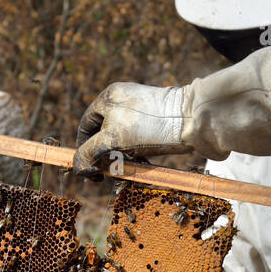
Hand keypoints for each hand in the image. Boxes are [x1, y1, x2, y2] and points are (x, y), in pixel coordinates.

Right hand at [73, 83, 189, 175]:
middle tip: (109, 174)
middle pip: (104, 134)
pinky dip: (138, 155)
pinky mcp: (157, 121)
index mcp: (108, 97)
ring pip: (123, 141)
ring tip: (130, 169)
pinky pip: (140, 142)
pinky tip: (144, 164)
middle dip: (105, 156)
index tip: (90, 169)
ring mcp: (141, 110)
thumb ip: (89, 152)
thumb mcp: (112, 139)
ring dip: (122, 158)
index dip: (83, 149)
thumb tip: (78, 167)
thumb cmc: (150, 127)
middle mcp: (123, 100)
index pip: (86, 126)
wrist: (192, 121)